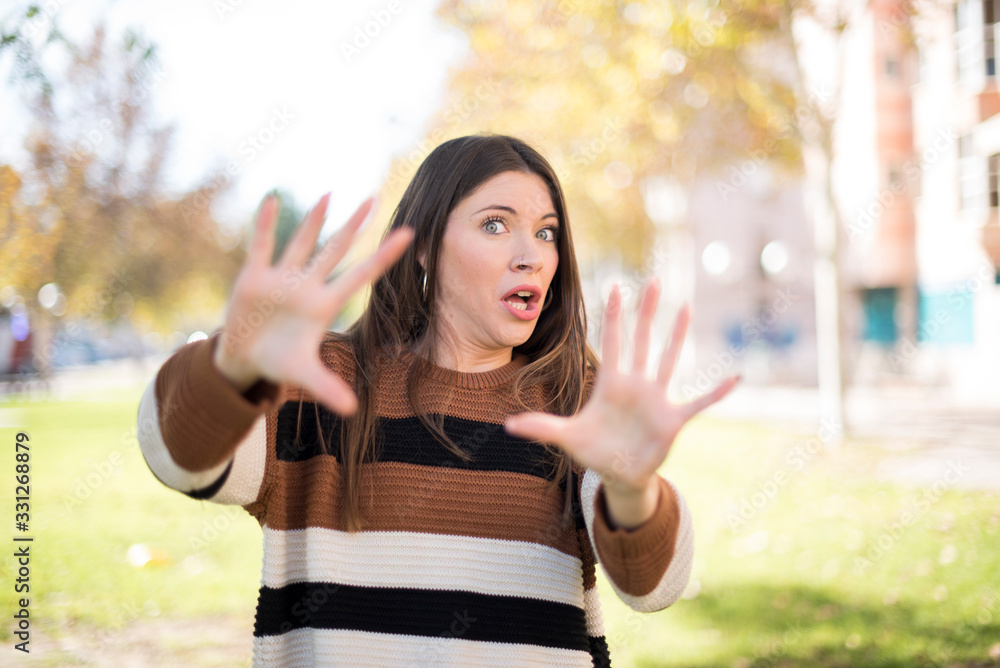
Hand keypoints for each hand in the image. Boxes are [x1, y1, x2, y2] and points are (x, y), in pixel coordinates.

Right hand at [213, 192, 413, 415]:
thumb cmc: (279, 361)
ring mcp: (281, 279)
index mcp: (324, 305)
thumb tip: (352, 410)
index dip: (382, 257)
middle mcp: (307, 286)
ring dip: (313, 219)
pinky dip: (264, 225)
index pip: (360, 276)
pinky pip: (261, 246)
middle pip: (335, 250)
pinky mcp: (254, 277)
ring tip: (330, 194)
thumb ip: (327, 387)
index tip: (408, 235)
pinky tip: (272, 199)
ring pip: (301, 242)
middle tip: (373, 198)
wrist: (244, 358)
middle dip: (353, 226)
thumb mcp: (302, 375)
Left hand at [504, 277, 738, 504]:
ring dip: (679, 336)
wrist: (619, 473)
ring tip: (687, 307)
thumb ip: (541, 428)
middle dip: (648, 312)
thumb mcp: (567, 438)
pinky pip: (699, 402)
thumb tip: (508, 425)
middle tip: (655, 281)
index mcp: (611, 383)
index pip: (613, 342)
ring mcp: (657, 399)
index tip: (615, 287)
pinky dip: (717, 393)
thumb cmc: (594, 450)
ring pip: (670, 359)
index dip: (614, 316)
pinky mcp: (673, 419)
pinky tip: (735, 378)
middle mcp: (636, 384)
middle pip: (644, 340)